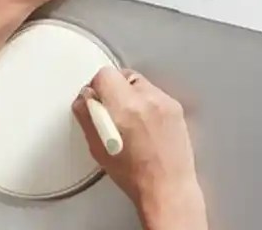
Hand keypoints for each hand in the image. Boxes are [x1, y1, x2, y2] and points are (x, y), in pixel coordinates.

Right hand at [73, 68, 207, 229]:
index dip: (96, 87)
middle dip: (114, 90)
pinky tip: (144, 125)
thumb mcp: (98, 148)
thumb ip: (88, 117)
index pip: (105, 75)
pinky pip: (156, 95)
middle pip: (123, 75)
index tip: (95, 100)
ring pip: (140, 84)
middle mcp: (148, 100)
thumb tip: (84, 99)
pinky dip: (147, 104)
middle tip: (111, 111)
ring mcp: (165, 102)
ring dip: (131, 96)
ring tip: (129, 121)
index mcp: (125, 108)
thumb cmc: (134, 175)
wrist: (167, 187)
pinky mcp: (177, 108)